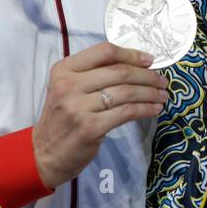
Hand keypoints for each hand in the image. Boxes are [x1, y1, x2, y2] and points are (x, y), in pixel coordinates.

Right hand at [32, 42, 169, 188]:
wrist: (43, 155)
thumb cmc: (62, 119)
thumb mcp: (68, 89)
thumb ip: (93, 74)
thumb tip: (134, 63)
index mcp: (64, 69)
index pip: (104, 52)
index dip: (131, 54)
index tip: (150, 60)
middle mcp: (69, 85)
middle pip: (119, 72)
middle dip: (147, 75)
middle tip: (163, 80)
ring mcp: (79, 107)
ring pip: (126, 92)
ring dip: (150, 93)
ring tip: (163, 95)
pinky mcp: (90, 128)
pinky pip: (126, 112)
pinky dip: (145, 109)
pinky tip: (154, 109)